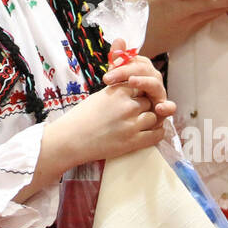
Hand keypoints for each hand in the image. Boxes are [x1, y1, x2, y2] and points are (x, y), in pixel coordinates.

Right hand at [51, 77, 170, 164]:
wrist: (71, 139)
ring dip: (149, 120)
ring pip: (154, 117)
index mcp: (118, 92)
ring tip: (139, 123)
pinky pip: (156, 134)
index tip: (136, 97)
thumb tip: (132, 90)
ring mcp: (132, 124)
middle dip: (144, 106)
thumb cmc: (81, 117)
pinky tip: (150, 132)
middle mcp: (127, 106)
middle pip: (149, 101)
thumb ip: (118, 91)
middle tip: (135, 112)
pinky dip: (156, 132)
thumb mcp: (99, 96)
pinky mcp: (133, 142)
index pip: (140, 86)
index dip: (139, 92)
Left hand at [101, 40, 169, 107]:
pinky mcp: (164, 109)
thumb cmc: (126, 95)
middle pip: (144, 69)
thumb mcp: (118, 78)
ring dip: (143, 82)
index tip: (106, 73)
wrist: (131, 118)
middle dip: (125, 72)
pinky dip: (167, 107)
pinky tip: (158, 108)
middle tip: (108, 78)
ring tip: (132, 82)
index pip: (134, 61)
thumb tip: (119, 39)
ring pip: (155, 84)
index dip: (120, 65)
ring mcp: (160, 93)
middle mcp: (153, 79)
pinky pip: (170, 107)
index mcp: (143, 69)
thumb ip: (118, 60)